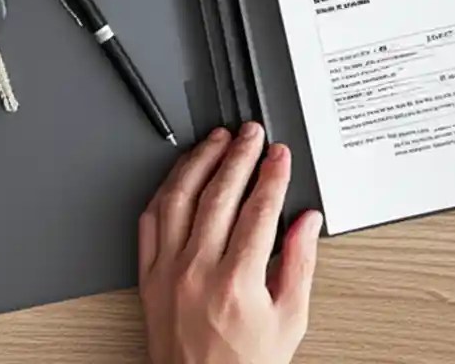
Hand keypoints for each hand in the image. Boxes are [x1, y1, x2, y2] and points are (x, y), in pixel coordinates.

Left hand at [138, 121, 323, 363]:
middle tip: (251, 134)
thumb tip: (307, 222)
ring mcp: (167, 272)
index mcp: (236, 283)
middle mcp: (196, 272)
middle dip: (238, 156)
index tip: (280, 155)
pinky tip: (180, 176)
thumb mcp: (290, 320)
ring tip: (216, 141)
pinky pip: (149, 222)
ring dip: (198, 163)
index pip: (258, 211)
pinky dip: (165, 191)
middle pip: (218, 195)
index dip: (272, 176)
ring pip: (178, 199)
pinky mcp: (148, 277)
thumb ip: (300, 264)